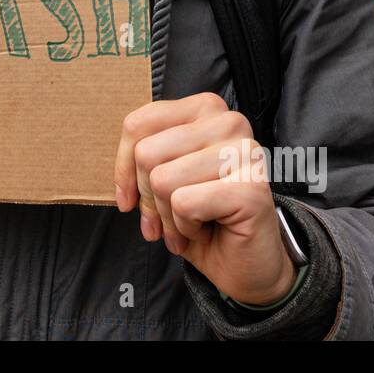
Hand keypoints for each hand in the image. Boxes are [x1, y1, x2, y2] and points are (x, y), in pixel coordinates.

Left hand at [114, 92, 295, 305]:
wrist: (248, 264)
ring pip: (162, 180)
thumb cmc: (204, 219)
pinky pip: (184, 204)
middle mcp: (228, 122)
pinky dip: (185, 228)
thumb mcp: (161, 179)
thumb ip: (142, 160)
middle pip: (146, 153)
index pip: (138, 124)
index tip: (128, 199)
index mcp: (205, 109)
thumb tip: (122, 176)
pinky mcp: (251, 187)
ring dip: (168, 217)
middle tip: (167, 219)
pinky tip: (206, 229)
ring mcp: (244, 152)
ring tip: (190, 224)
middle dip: (147, 198)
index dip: (124, 169)